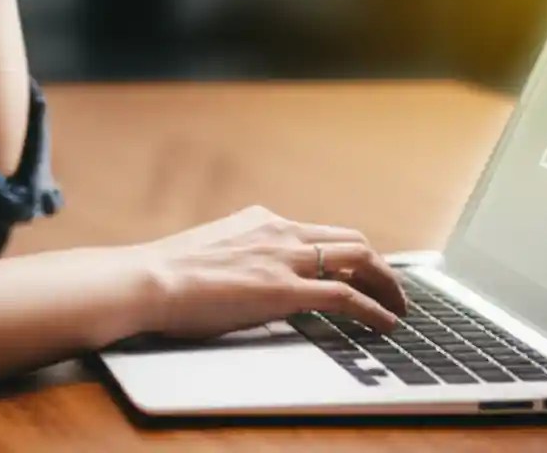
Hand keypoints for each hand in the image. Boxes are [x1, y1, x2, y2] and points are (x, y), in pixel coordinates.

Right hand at [137, 206, 408, 338]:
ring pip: (359, 259)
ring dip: (386, 284)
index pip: (321, 232)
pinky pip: (345, 295)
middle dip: (379, 266)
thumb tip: (242, 276)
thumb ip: (237, 256)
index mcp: (262, 222)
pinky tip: (386, 324)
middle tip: (390, 290)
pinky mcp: (285, 290)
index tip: (361, 270)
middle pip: (351, 240)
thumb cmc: (165, 274)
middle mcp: (280, 232)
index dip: (349, 252)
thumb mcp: (210, 252)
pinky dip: (373, 309)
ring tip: (399, 308)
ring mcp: (285, 259)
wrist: (148, 280)